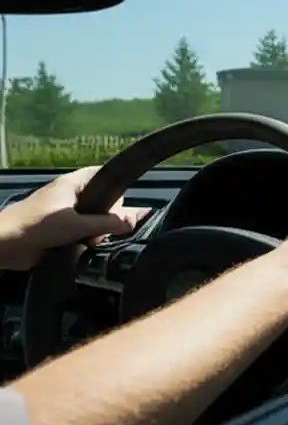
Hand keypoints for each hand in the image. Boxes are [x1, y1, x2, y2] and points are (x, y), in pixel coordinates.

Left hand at [0, 167, 150, 270]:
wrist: (4, 245)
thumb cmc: (38, 226)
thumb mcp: (77, 224)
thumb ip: (108, 223)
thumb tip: (136, 220)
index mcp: (73, 184)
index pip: (104, 175)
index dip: (117, 187)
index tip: (125, 206)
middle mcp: (71, 196)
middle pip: (104, 201)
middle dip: (109, 217)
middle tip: (104, 231)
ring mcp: (65, 213)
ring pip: (95, 219)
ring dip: (98, 232)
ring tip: (93, 242)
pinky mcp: (60, 230)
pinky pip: (84, 232)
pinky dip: (88, 240)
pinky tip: (88, 249)